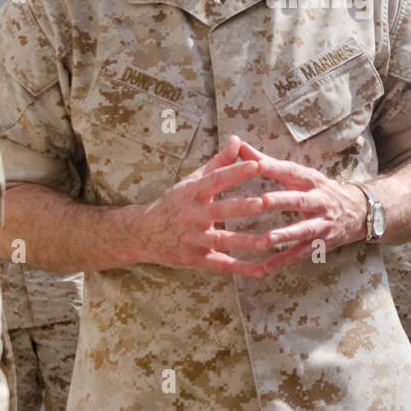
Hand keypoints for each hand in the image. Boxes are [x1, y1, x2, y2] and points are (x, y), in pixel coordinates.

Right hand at [132, 135, 273, 276]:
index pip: (215, 180)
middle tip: (265, 202)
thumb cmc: (174, 204)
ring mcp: (193, 239)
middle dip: (242, 207)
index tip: (257, 165)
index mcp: (192, 193)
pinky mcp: (195, 259)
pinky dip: (242, 269)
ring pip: (221, 240)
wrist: (142, 234)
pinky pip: (221, 265)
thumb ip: (218, 163)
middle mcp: (191, 215)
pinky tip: (263, 270)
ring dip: (245, 242)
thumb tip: (237, 140)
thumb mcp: (192, 181)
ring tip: (268, 241)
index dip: (235, 172)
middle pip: (219, 210)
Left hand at [235, 140, 367, 273]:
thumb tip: (238, 145)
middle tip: (262, 202)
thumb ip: (267, 162)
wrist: (359, 211)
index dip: (274, 168)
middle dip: (282, 201)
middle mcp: (319, 200)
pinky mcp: (322, 243)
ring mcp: (322, 223)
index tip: (255, 164)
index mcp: (310, 179)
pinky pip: (302, 253)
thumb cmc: (319, 190)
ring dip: (286, 234)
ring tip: (268, 239)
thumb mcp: (300, 174)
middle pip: (299, 199)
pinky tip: (267, 267)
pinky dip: (285, 260)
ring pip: (304, 229)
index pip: (291, 171)